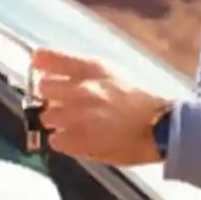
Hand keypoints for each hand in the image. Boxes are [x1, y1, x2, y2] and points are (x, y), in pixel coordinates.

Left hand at [32, 48, 168, 165]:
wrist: (161, 127)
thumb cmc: (139, 100)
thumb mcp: (112, 73)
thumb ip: (83, 71)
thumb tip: (55, 71)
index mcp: (91, 69)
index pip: (47, 58)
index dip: (41, 62)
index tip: (39, 66)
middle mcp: (81, 89)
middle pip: (42, 88)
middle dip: (50, 96)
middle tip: (63, 103)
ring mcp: (77, 117)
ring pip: (46, 116)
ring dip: (57, 120)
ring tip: (75, 124)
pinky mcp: (78, 141)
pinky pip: (55, 140)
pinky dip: (64, 141)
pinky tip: (78, 139)